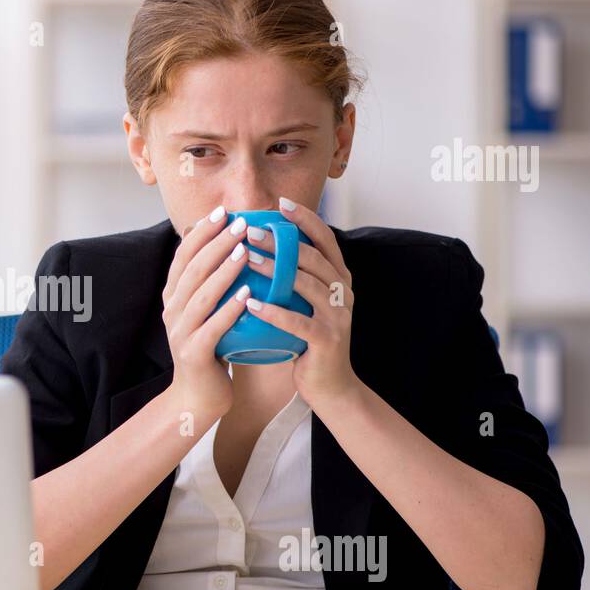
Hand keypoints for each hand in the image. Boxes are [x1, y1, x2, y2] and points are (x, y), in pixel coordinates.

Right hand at [160, 205, 254, 425]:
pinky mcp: (194, 353)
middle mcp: (171, 310)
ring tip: (245, 250)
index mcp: (173, 297)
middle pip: (192, 269)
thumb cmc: (211, 349)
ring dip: (223, 270)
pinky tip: (247, 294)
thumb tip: (229, 244)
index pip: (183, 256)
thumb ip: (210, 283)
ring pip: (200, 294)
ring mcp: (180, 332)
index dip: (201, 232)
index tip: (222, 211)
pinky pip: (212, 326)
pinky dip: (229, 308)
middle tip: (239, 223)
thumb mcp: (206, 312)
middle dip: (215, 243)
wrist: (198, 398)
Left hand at [245, 198, 361, 409]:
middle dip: (281, 241)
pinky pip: (298, 322)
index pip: (325, 239)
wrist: (330, 387)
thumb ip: (294, 277)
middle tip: (249, 230)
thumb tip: (260, 246)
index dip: (306, 219)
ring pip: (306, 284)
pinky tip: (250, 303)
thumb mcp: (305, 304)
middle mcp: (343, 291)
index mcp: (339, 278)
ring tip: (246, 259)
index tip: (280, 203)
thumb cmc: (308, 340)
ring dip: (274, 269)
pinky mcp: (327, 340)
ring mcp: (338, 315)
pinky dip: (274, 311)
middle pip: (313, 257)